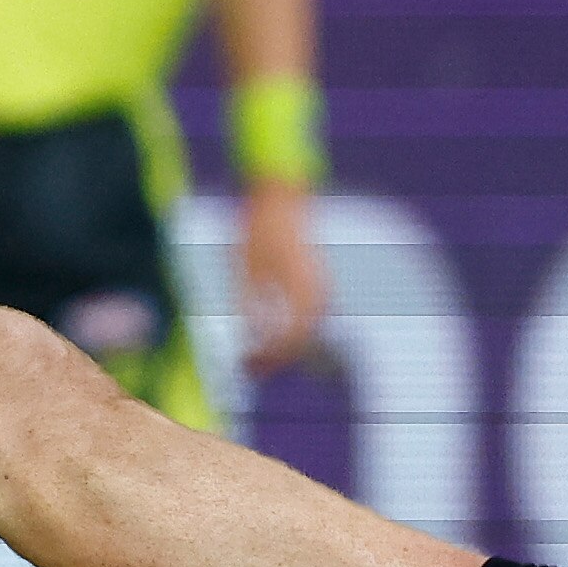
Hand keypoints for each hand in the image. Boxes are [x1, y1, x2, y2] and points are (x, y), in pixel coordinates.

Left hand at [236, 175, 328, 375]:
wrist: (280, 198)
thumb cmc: (257, 230)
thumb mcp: (245, 269)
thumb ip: (250, 307)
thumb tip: (251, 342)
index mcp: (303, 289)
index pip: (291, 339)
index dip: (269, 358)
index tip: (245, 366)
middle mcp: (319, 291)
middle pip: (302, 340)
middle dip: (275, 358)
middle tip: (247, 368)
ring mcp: (322, 287)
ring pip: (307, 332)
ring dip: (282, 348)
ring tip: (254, 359)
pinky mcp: (318, 283)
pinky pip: (307, 318)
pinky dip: (289, 333)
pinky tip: (267, 340)